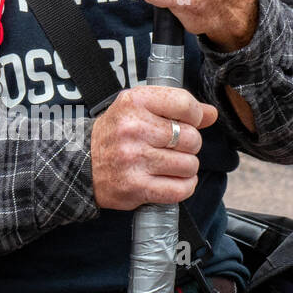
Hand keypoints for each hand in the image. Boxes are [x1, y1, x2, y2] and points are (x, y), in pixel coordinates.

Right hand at [90, 86, 217, 210]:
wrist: (82, 165)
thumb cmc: (114, 134)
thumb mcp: (136, 109)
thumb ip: (174, 107)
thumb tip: (211, 113)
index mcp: (133, 103)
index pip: (185, 104)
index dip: (194, 116)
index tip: (186, 122)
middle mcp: (133, 129)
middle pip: (192, 138)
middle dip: (188, 145)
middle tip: (171, 147)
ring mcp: (134, 159)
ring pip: (190, 165)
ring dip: (184, 167)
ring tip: (167, 164)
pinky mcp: (137, 187)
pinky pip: (182, 189)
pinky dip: (183, 186)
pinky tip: (169, 180)